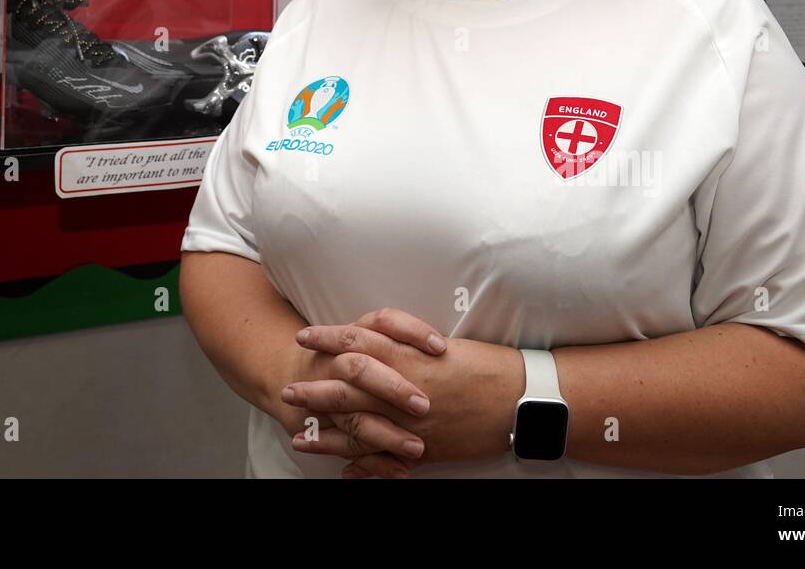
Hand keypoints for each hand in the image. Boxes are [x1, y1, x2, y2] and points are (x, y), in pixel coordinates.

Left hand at [287, 322, 525, 472]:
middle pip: (347, 387)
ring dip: (326, 432)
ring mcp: (410, 422)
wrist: (517, 398)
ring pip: (358, 427)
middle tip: (287, 390)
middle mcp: (402, 388)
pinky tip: (342, 468)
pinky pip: (383, 459)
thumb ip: (405, 345)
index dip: (327, 339)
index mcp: (407, 356)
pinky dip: (361, 463)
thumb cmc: (484, 365)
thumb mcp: (440, 346)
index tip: (304, 337)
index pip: (355, 343)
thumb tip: (377, 343)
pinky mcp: (423, 448)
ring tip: (298, 435)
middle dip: (314, 389)